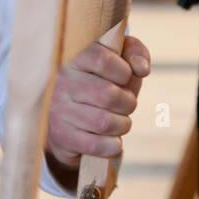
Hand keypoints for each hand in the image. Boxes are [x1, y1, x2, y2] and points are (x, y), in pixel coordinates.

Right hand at [46, 34, 149, 173]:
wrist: (67, 114)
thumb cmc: (99, 80)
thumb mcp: (117, 59)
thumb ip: (134, 52)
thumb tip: (142, 68)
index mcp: (72, 56)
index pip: (102, 60)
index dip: (124, 71)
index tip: (125, 76)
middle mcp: (59, 81)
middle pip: (108, 95)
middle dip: (128, 102)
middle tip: (126, 103)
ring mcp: (57, 109)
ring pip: (104, 122)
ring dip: (123, 124)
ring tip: (120, 120)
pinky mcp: (60, 135)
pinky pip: (96, 145)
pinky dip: (113, 145)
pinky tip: (112, 139)